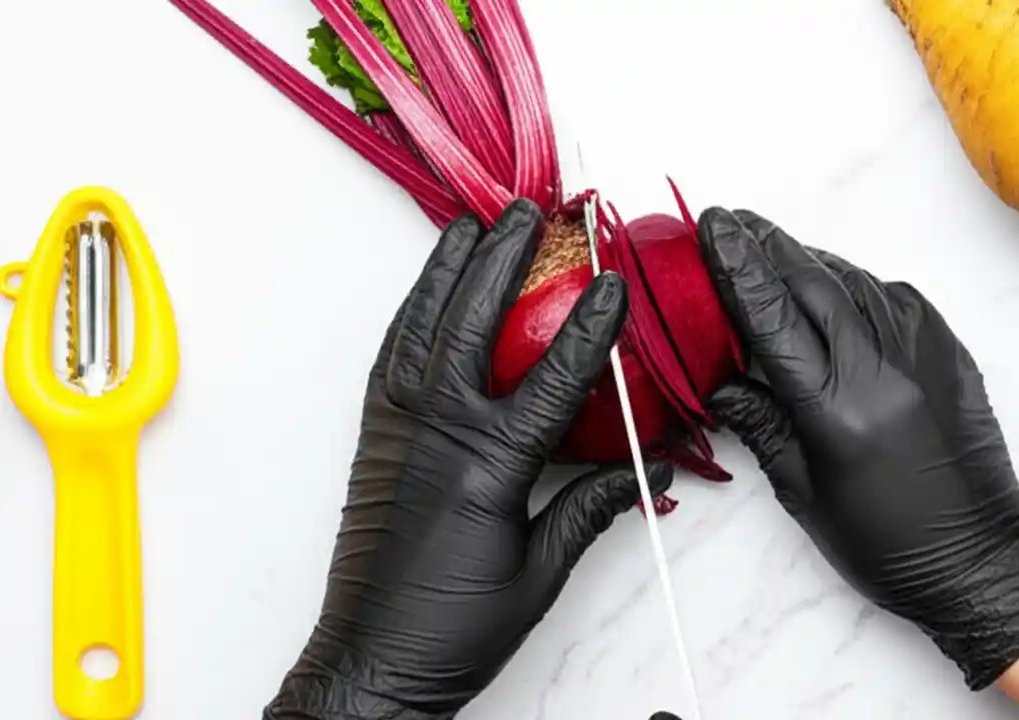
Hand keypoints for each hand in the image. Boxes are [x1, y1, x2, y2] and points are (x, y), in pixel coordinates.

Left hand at [265, 200, 671, 718]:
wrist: (369, 664)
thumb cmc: (455, 630)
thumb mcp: (540, 576)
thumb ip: (590, 510)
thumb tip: (648, 474)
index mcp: (490, 468)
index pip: (553, 381)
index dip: (588, 330)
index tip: (612, 284)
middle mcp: (438, 435)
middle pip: (474, 326)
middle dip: (503, 262)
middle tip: (529, 212)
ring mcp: (398, 431)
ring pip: (422, 330)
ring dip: (448, 271)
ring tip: (471, 224)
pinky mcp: (374, 439)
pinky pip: (391, 359)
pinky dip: (410, 314)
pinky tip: (426, 289)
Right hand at [696, 208, 1018, 688]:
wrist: (978, 561)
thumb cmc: (884, 542)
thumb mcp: (802, 492)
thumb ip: (759, 424)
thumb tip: (720, 380)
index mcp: (835, 411)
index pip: (773, 317)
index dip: (737, 265)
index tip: (712, 226)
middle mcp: (882, 371)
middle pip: (812, 283)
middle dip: (767, 245)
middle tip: (732, 223)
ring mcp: (924, 355)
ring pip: (854, 281)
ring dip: (808, 259)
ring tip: (771, 247)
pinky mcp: (950, 352)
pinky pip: (894, 297)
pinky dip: (854, 283)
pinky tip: (831, 285)